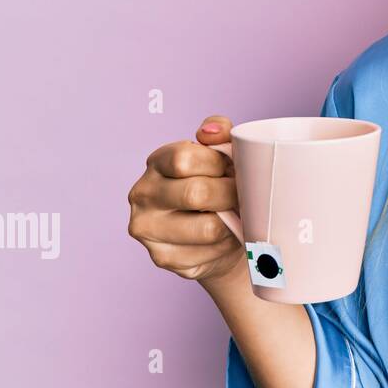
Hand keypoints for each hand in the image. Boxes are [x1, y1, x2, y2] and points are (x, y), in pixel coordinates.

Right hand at [127, 116, 244, 287]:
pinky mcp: (162, 257)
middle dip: (231, 195)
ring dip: (233, 223)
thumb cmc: (221, 185)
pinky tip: (226, 238)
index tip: (230, 169)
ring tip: (238, 217)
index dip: (217, 164)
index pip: (184, 158)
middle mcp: (143, 194)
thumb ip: (220, 133)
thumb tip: (213, 131)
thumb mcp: (223, 153)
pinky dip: (226, 246)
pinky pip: (208, 253)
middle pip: (196, 193)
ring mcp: (148, 228)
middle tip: (243, 196)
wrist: (218, 233)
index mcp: (157, 162)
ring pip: (208, 228)